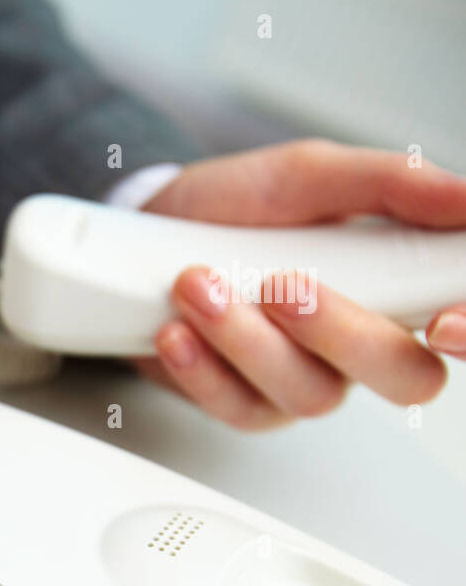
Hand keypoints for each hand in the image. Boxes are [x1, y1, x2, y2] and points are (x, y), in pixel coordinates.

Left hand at [135, 139, 465, 428]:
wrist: (150, 229)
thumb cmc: (237, 207)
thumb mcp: (308, 174)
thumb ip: (390, 184)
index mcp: (400, 286)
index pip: (463, 323)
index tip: (442, 320)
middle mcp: (362, 344)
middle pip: (404, 378)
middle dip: (342, 333)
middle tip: (281, 285)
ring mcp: (303, 379)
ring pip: (310, 396)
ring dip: (247, 341)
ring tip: (197, 284)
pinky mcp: (243, 403)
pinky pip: (238, 410)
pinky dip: (202, 371)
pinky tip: (175, 331)